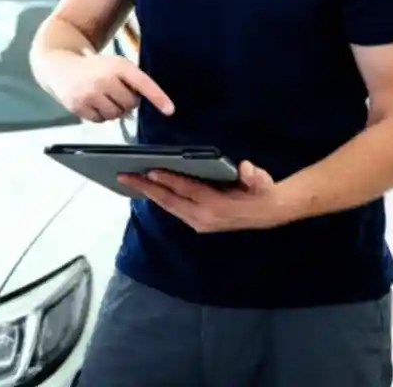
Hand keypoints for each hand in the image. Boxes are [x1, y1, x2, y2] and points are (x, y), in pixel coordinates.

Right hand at [49, 54, 174, 122]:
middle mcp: (103, 78)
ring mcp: (90, 94)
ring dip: (114, 109)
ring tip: (104, 96)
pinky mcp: (78, 106)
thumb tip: (136, 109)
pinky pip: (101, 121)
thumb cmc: (94, 67)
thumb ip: (131, 82)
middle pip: (131, 104)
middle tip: (115, 91)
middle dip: (127, 101)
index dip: (158, 97)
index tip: (170, 110)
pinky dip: (101, 115)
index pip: (143, 83)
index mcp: (117, 65)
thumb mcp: (114, 64)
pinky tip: (93, 102)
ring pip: (116, 114)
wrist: (59, 65)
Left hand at [117, 161, 287, 232]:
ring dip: (148, 193)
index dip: (167, 179)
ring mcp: (198, 222)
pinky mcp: (197, 223)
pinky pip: (173, 209)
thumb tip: (247, 169)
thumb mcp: (262, 182)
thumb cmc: (262, 192)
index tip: (149, 169)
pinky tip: (148, 189)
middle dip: (145, 188)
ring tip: (129, 180)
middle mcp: (202, 217)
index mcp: (215, 205)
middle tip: (123, 176)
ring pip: (168, 206)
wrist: (269, 212)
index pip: (186, 189)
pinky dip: (159, 198)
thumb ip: (255, 176)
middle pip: (169, 200)